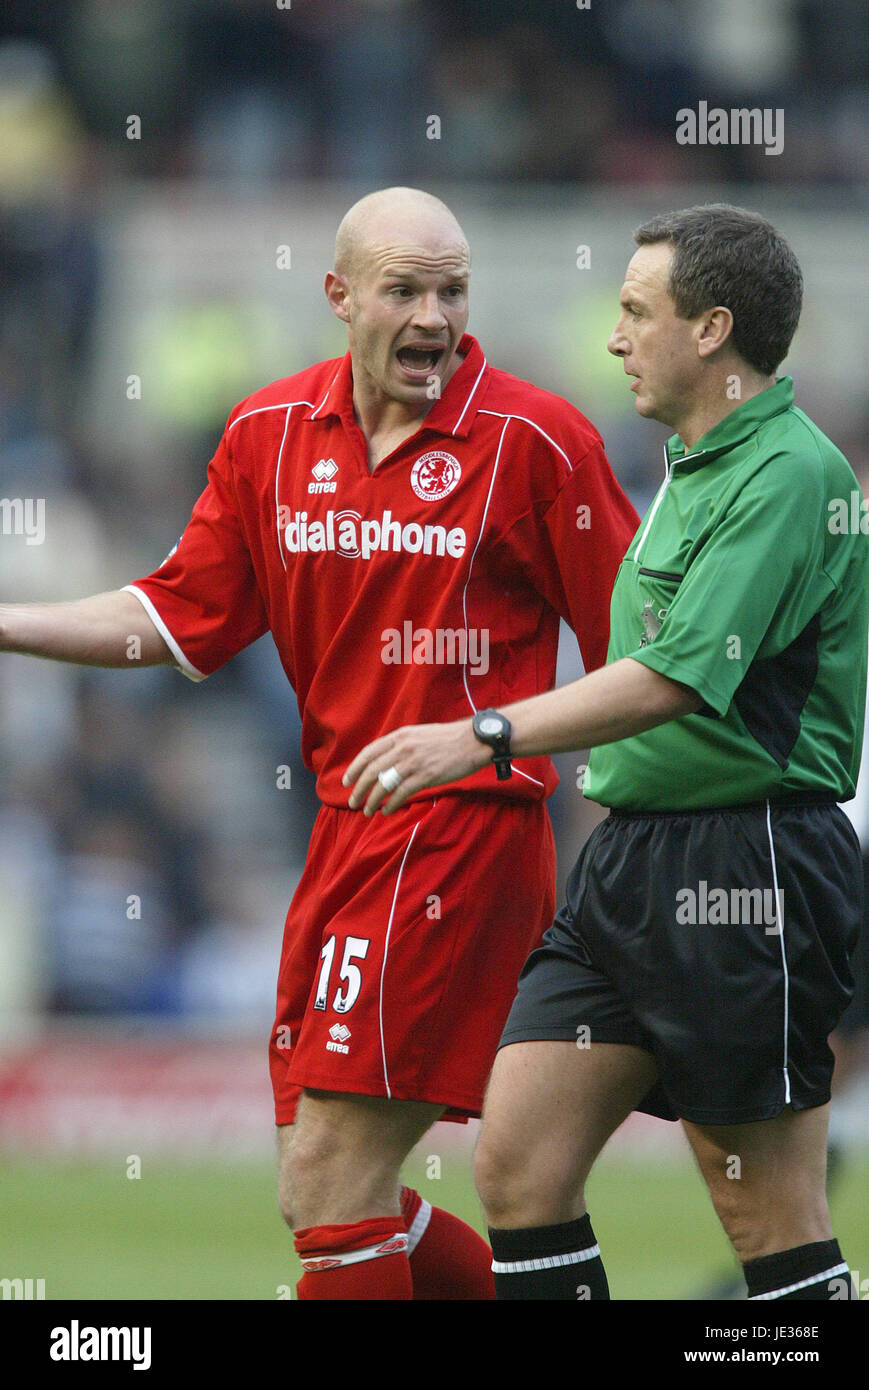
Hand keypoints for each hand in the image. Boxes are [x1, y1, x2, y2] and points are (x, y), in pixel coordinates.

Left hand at [343, 718, 489, 814]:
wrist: (473, 741)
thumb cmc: (448, 739)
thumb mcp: (419, 734)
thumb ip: (401, 745)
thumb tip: (385, 761)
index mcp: (400, 736)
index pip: (369, 753)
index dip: (355, 768)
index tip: (347, 781)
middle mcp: (403, 747)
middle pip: (372, 771)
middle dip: (359, 789)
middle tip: (352, 802)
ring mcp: (414, 762)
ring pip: (384, 784)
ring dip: (372, 800)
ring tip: (367, 811)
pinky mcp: (426, 776)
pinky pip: (402, 793)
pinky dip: (391, 804)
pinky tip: (387, 811)